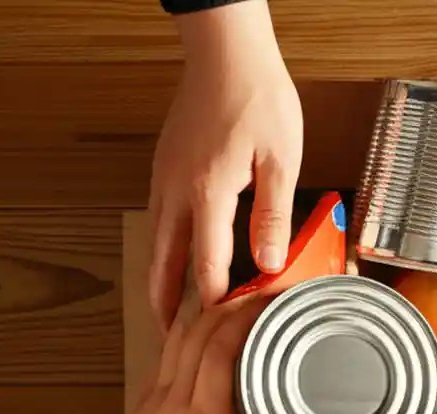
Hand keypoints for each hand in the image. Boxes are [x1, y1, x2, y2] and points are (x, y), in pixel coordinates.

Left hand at [68, 296, 351, 413]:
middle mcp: (172, 399)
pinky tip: (210, 345)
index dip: (250, 313)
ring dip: (210, 313)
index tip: (281, 297)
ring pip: (178, 338)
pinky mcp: (142, 411)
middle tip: (271, 291)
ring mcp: (152, 401)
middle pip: (199, 328)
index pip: (222, 344)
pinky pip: (168, 358)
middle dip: (235, 301)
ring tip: (244, 304)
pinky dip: (191, 338)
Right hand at [149, 1, 302, 329]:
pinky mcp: (165, 166)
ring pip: (155, 242)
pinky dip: (162, 247)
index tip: (218, 331)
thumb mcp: (281, 158)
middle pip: (163, 262)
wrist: (225, 52)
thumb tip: (270, 261)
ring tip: (166, 308)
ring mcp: (164, 178)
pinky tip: (173, 256)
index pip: (205, 265)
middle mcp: (176, 190)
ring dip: (159, 277)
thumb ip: (274, 214)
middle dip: (164, 304)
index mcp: (207, 192)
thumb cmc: (257, 97)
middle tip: (168, 339)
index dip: (211, 303)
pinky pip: (158, 218)